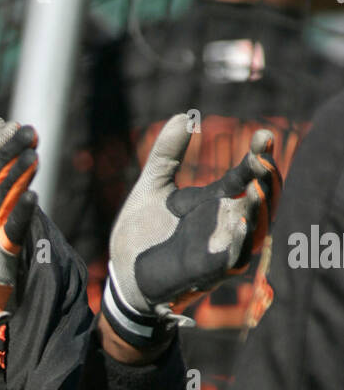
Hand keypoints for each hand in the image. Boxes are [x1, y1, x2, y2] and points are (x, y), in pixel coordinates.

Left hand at [102, 114, 279, 349]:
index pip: (246, 175)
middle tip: (263, 158)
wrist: (122, 271)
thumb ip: (166, 153)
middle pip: (260, 201)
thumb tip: (184, 116)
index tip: (263, 135)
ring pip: (253, 230)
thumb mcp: (152, 184)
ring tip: (257, 188)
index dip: (258, 155)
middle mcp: (224, 223)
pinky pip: (232, 259)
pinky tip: (238, 222)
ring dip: (258, 211)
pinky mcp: (207, 273)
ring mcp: (219, 249)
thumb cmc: (142, 230)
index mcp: (216, 200)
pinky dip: (238, 242)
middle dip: (266, 180)